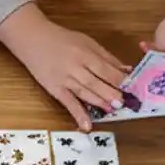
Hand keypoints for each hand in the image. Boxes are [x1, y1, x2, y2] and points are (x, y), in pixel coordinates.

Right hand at [0, 4, 129, 130]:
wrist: (32, 38)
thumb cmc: (61, 39)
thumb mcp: (86, 42)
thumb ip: (106, 57)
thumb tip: (125, 70)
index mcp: (85, 53)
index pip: (106, 68)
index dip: (119, 79)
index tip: (132, 87)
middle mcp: (76, 66)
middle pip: (97, 81)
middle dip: (111, 92)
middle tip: (124, 102)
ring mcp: (64, 79)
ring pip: (85, 92)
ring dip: (99, 102)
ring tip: (112, 110)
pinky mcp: (55, 89)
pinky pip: (68, 103)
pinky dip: (78, 114)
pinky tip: (86, 125)